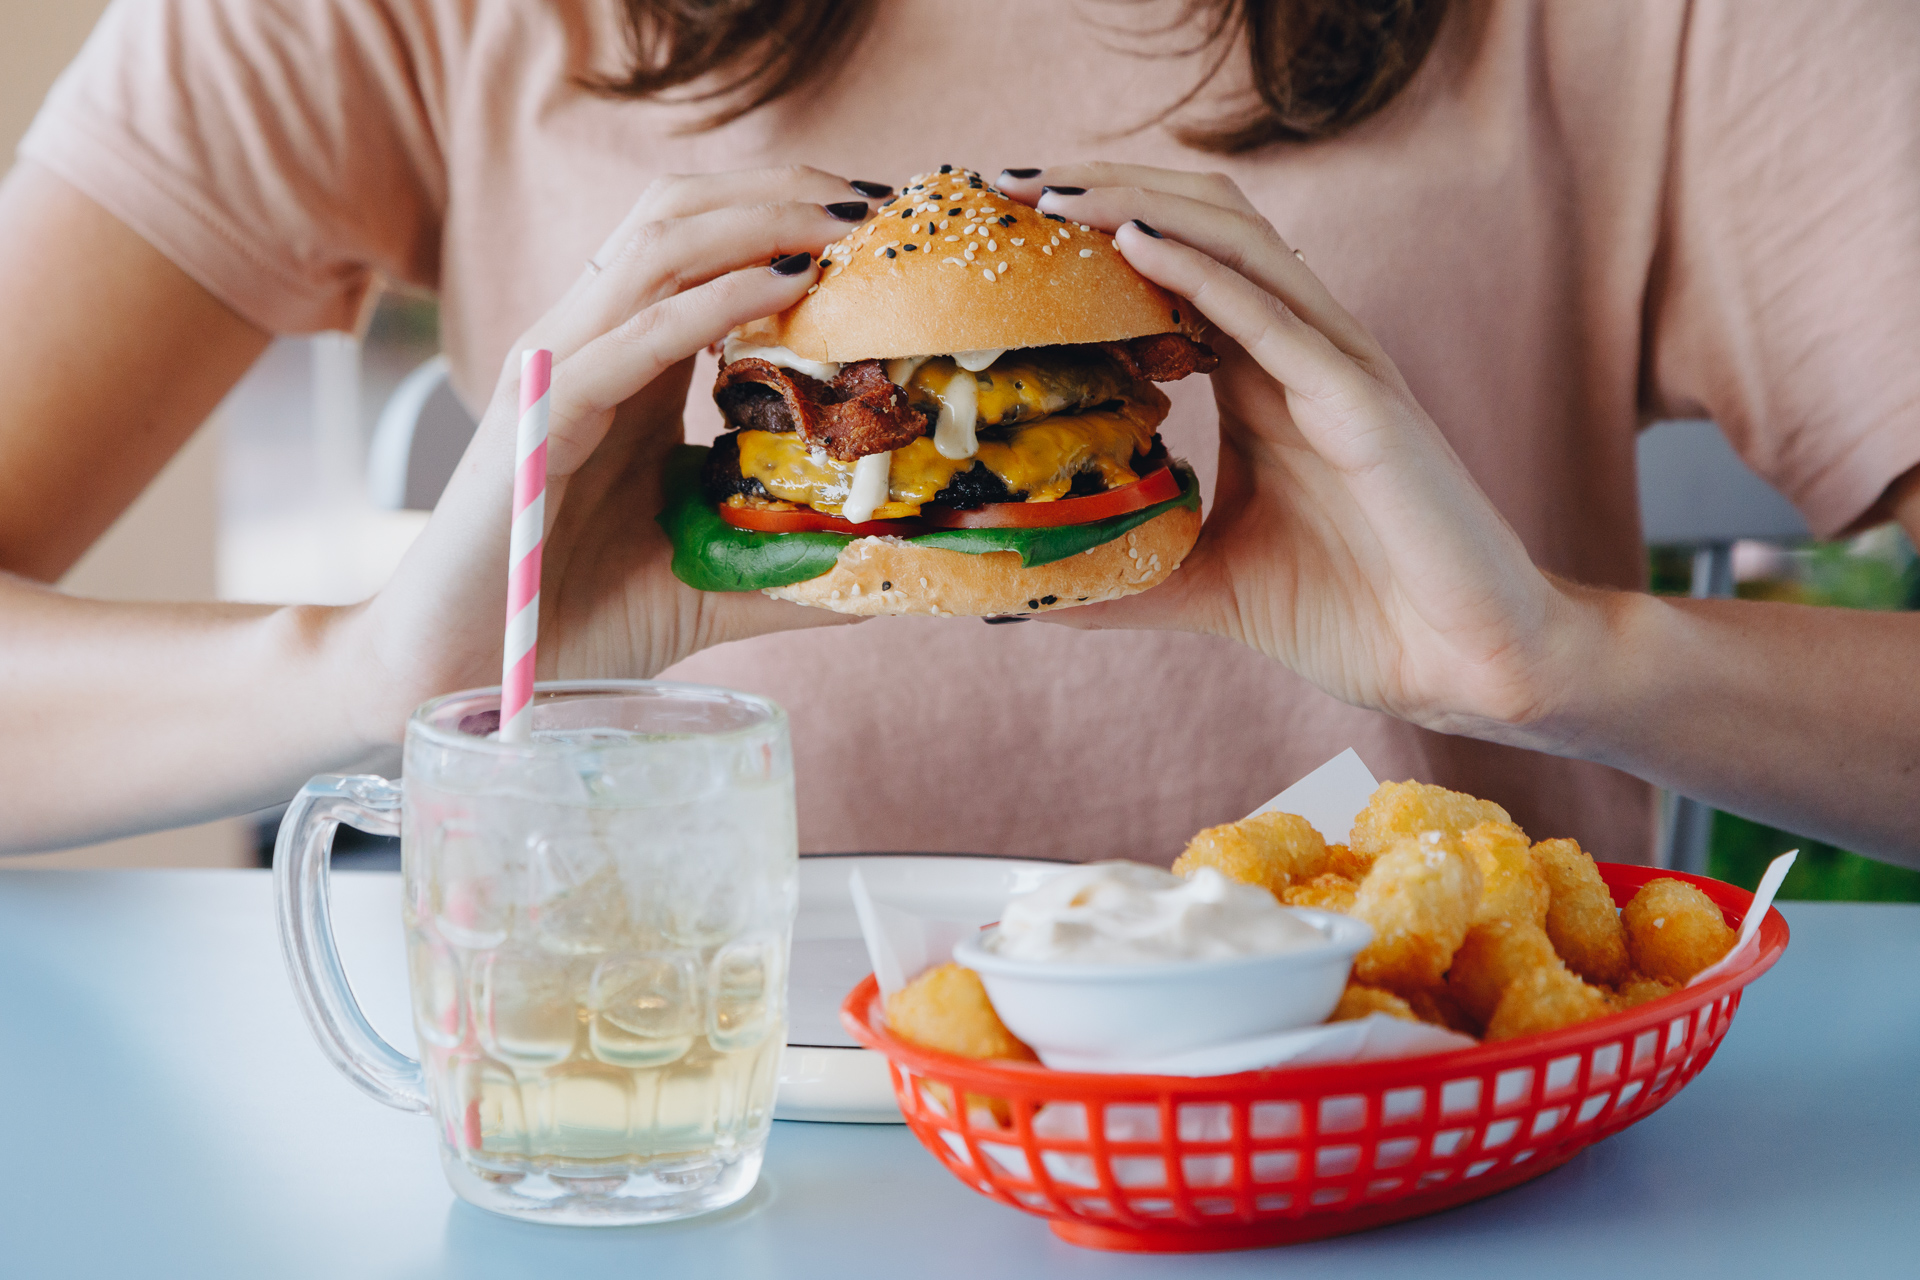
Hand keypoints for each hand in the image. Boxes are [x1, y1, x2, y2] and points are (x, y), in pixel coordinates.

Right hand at [335, 168, 879, 745]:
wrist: (461, 680)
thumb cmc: (571, 625)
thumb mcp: (711, 581)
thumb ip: (791, 565)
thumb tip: (893, 568)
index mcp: (629, 368)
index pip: (705, 247)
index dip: (788, 216)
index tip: (883, 228)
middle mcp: (590, 349)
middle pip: (681, 215)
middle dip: (782, 191)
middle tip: (876, 203)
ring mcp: (559, 373)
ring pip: (657, 245)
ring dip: (759, 219)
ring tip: (846, 225)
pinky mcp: (539, 417)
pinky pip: (636, 334)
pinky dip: (717, 299)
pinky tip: (790, 285)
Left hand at [995, 164, 1596, 742]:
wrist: (1460, 664)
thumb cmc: (1352, 613)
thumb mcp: (1206, 586)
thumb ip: (1123, 579)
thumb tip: (1021, 601)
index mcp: (1263, 378)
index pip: (1179, 267)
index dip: (1099, 232)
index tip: (1007, 230)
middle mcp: (1301, 352)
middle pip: (1202, 225)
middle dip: (1107, 191)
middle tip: (1011, 188)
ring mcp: (1339, 371)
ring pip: (1238, 246)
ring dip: (1141, 208)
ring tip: (1053, 197)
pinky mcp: (1365, 409)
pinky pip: (1278, 322)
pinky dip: (1206, 276)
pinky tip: (1136, 244)